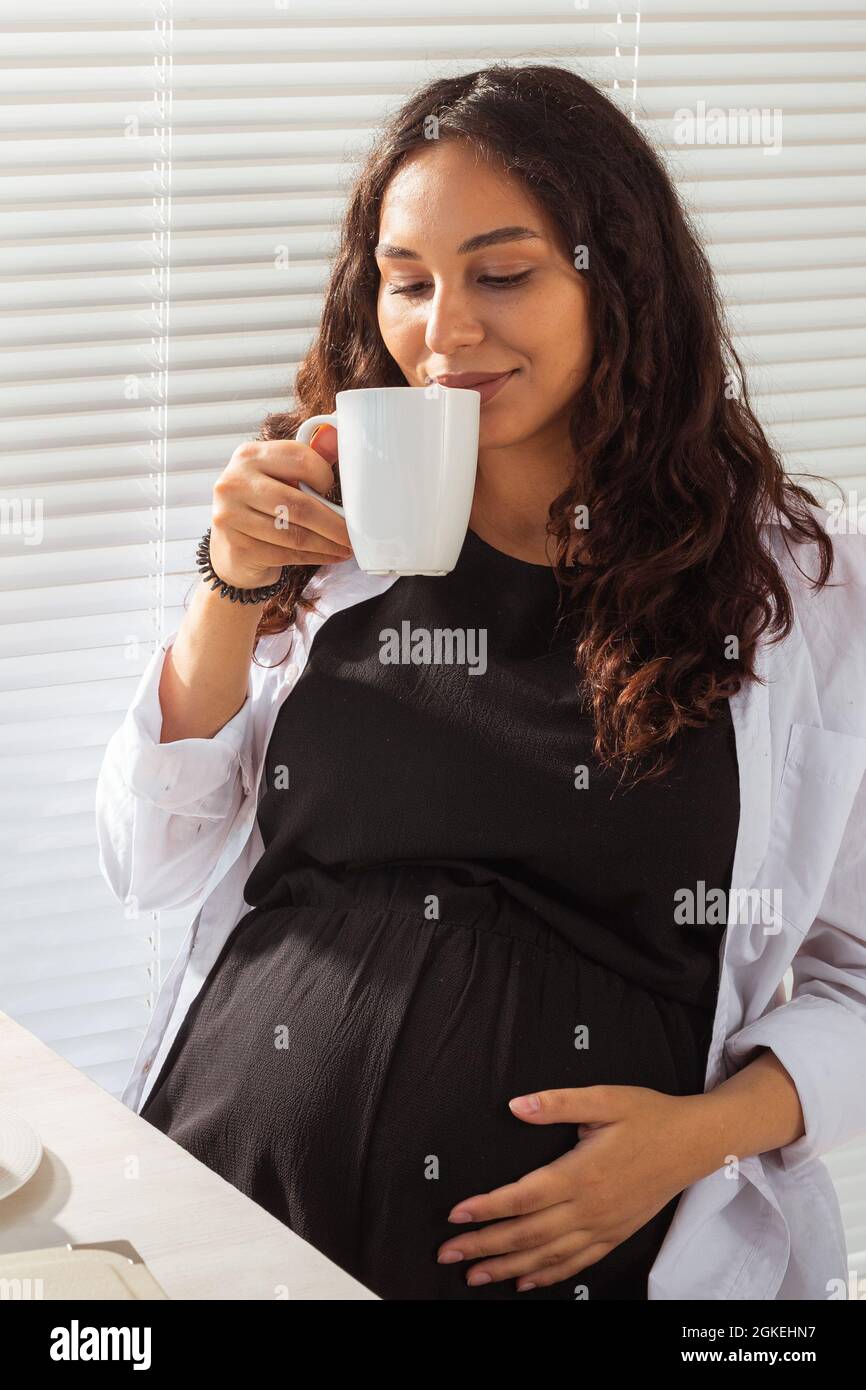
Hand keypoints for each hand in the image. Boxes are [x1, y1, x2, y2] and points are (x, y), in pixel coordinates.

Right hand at [209, 424, 352, 587]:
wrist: (231, 548)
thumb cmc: (262, 507)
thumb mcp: (282, 476)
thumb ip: (309, 458)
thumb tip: (335, 434)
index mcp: (249, 455)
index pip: (298, 458)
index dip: (325, 476)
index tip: (335, 491)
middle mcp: (235, 483)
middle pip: (299, 504)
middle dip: (333, 523)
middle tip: (352, 532)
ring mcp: (231, 516)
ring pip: (295, 534)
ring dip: (328, 544)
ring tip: (345, 546)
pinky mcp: (238, 548)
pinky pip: (287, 555)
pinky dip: (315, 557)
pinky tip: (329, 555)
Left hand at [437, 1084, 710, 1291]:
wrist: (695, 1143)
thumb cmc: (649, 1116)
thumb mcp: (605, 1098)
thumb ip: (558, 1103)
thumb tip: (517, 1106)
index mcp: (582, 1173)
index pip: (523, 1198)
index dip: (487, 1209)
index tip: (456, 1216)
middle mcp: (590, 1207)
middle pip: (527, 1234)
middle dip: (484, 1246)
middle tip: (449, 1254)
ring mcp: (603, 1226)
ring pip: (548, 1255)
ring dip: (508, 1267)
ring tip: (475, 1276)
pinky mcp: (615, 1234)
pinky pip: (576, 1263)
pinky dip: (547, 1275)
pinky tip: (525, 1281)